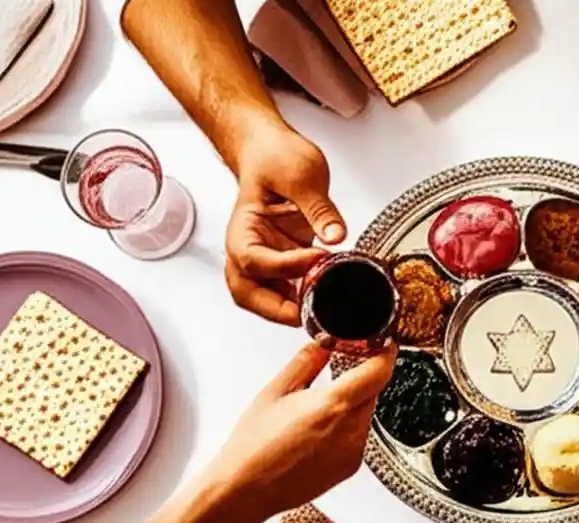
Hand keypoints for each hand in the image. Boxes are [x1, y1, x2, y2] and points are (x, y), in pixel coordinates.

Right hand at [205, 342, 396, 518]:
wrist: (247, 489)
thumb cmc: (255, 444)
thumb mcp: (276, 390)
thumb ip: (307, 361)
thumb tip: (325, 344)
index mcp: (334, 404)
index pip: (380, 371)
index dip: (384, 353)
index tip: (381, 344)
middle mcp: (351, 428)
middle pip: (372, 392)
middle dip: (359, 380)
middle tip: (333, 376)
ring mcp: (353, 450)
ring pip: (364, 415)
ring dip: (350, 406)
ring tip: (313, 414)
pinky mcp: (351, 467)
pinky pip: (357, 437)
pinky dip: (344, 430)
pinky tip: (315, 435)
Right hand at [225, 121, 346, 324]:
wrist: (271, 151)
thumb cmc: (275, 157)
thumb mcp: (302, 174)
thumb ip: (319, 208)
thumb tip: (334, 235)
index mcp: (244, 228)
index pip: (257, 260)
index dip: (287, 266)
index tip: (319, 260)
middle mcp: (249, 248)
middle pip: (247, 292)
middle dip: (275, 309)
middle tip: (308, 315)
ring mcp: (266, 258)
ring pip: (263, 298)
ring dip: (287, 311)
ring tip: (319, 312)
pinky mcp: (284, 262)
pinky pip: (286, 291)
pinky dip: (301, 301)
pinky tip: (324, 298)